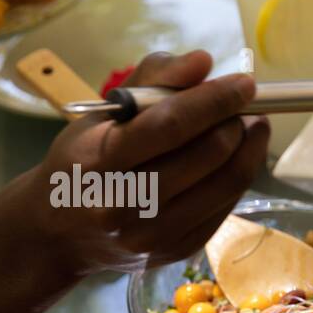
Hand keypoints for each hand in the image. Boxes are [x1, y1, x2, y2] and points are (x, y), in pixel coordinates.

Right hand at [23, 50, 268, 275]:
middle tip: (247, 107)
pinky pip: (226, 207)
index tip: (245, 83)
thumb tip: (203, 61)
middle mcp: (128, 203)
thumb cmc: (82, 162)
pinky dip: (238, 177)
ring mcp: (155, 234)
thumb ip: (152, 80)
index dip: (215, 100)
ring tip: (253, 128)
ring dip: (250, 149)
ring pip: (226, 184)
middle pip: (207, 156)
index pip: (171, 125)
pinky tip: (237, 159)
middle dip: (237, 123)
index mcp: (102, 161)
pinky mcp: (178, 250)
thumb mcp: (102, 115)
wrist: (59, 234)